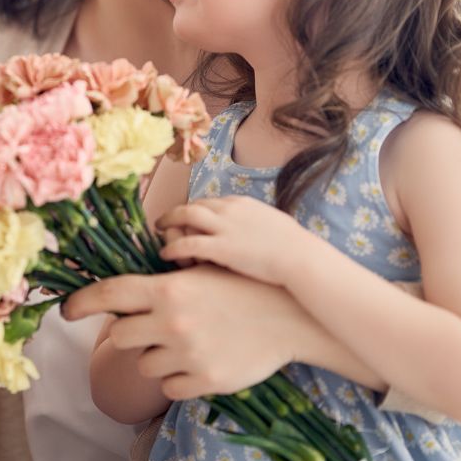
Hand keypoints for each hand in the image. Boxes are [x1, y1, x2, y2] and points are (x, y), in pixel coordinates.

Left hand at [64, 266, 308, 399]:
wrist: (290, 316)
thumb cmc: (243, 286)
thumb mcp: (201, 271)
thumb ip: (162, 283)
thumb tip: (122, 291)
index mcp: (168, 288)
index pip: (109, 294)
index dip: (80, 303)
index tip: (65, 311)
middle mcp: (171, 322)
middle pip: (120, 335)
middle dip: (130, 332)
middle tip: (152, 326)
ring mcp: (187, 353)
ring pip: (144, 364)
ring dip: (155, 356)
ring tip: (186, 342)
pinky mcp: (204, 380)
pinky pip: (167, 387)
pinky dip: (175, 378)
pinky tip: (197, 362)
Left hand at [158, 197, 313, 284]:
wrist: (302, 258)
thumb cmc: (295, 248)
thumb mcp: (274, 225)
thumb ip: (257, 224)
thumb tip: (256, 230)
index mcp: (242, 203)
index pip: (210, 201)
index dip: (195, 211)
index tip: (187, 219)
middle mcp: (229, 209)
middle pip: (193, 204)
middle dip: (175, 212)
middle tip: (162, 220)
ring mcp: (224, 227)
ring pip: (185, 216)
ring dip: (168, 223)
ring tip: (158, 231)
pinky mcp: (220, 248)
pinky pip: (187, 244)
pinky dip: (172, 247)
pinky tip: (165, 255)